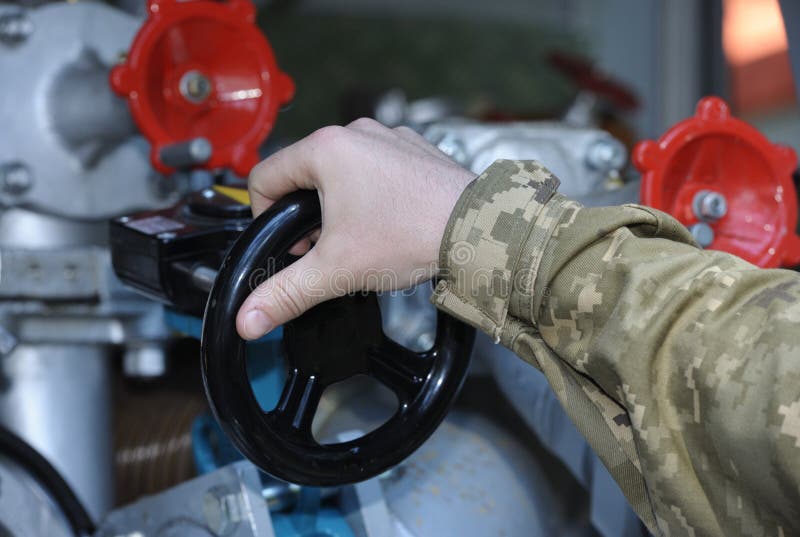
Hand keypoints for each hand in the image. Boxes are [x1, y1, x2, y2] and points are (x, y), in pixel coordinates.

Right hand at [236, 118, 474, 339]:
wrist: (477, 231)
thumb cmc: (411, 237)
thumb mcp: (336, 269)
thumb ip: (286, 293)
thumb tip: (247, 319)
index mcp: (326, 148)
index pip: (265, 178)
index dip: (265, 218)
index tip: (290, 245)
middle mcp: (356, 133)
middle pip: (304, 174)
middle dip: (306, 215)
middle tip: (326, 249)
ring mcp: (389, 137)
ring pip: (341, 170)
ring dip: (339, 204)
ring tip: (360, 238)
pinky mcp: (415, 149)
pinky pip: (376, 167)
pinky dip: (373, 192)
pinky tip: (389, 222)